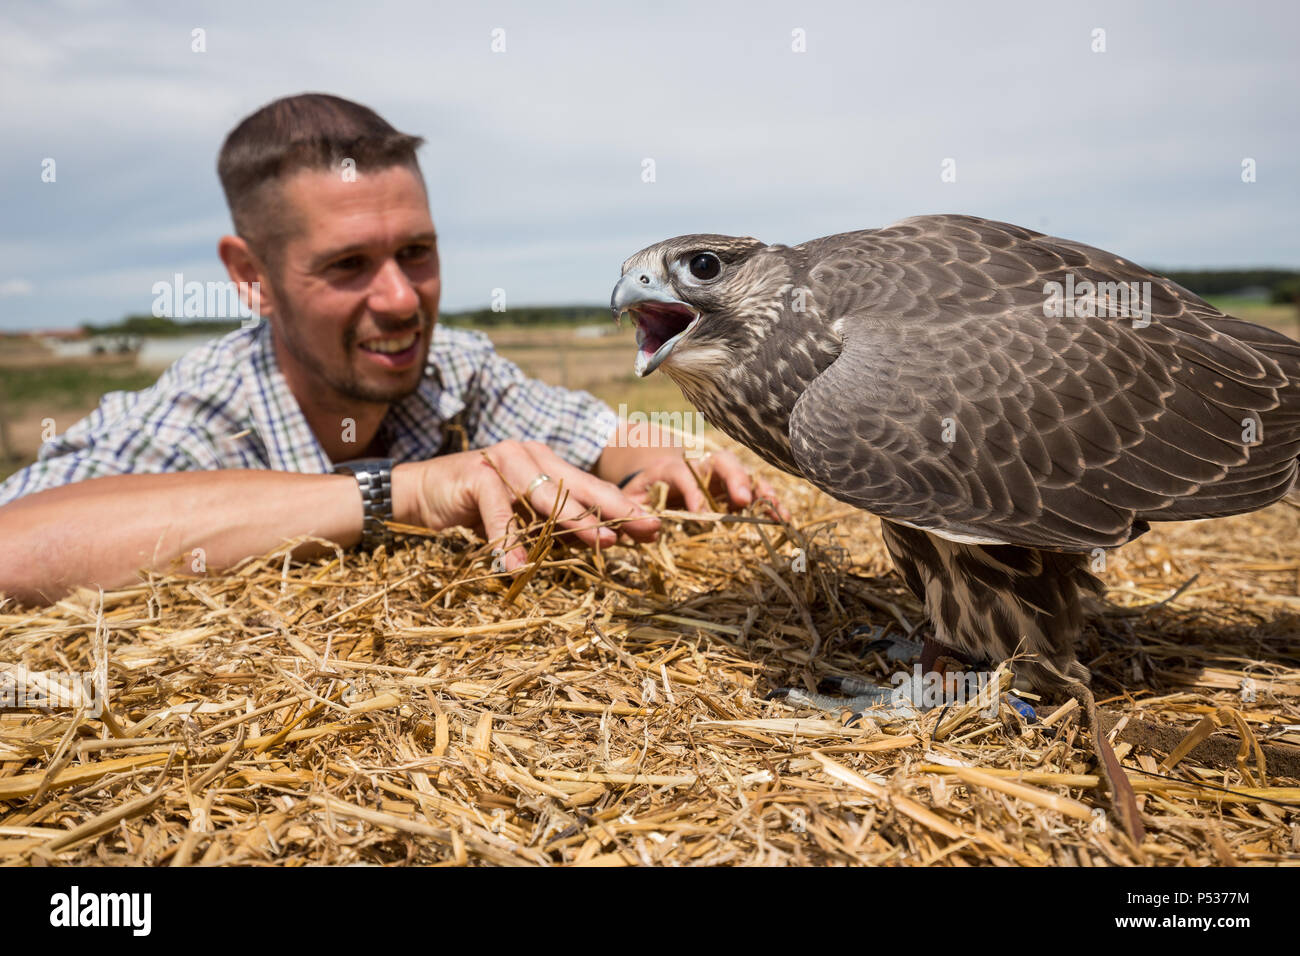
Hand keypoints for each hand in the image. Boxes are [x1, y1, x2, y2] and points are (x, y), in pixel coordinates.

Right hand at [393, 440, 660, 571]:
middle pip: (579, 485)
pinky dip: (507, 540)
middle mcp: (530, 455)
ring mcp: (503, 460)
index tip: (654, 526)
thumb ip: (561, 527)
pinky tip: (517, 566)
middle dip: (615, 508)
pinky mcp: (476, 475)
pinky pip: (498, 510)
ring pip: (545, 494)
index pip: (592, 486)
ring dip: (574, 521)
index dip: (623, 506)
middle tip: (644, 528)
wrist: (422, 495)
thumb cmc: (478, 510)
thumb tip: (609, 541)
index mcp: (547, 463)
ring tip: (602, 542)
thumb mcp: (527, 520)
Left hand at [618, 449, 789, 519]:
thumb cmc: (643, 493)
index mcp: (671, 468)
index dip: (692, 491)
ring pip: (744, 474)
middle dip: (735, 479)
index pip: (683, 473)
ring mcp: (719, 477)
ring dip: (760, 491)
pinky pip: (754, 492)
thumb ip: (633, 512)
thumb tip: (649, 529)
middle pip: (722, 462)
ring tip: (775, 510)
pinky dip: (768, 503)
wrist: (655, 477)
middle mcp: (700, 467)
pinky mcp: (731, 489)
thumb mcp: (631, 500)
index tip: (698, 512)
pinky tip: (782, 518)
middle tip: (743, 500)